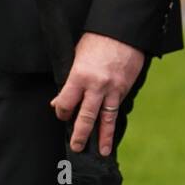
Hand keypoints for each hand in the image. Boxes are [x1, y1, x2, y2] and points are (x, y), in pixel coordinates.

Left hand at [50, 31, 144, 154]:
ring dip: (102, 137)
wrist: (122, 32)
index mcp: (79, 75)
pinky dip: (113, 124)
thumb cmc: (95, 41)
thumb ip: (69, 78)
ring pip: (105, 118)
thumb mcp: (75, 56)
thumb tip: (60, 99)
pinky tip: (111, 136)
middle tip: (76, 147)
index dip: (61, 111)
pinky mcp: (123, 90)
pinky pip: (116, 110)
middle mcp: (95, 86)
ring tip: (101, 152)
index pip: (65, 101)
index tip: (60, 114)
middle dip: (80, 133)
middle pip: (85, 115)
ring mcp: (112, 89)